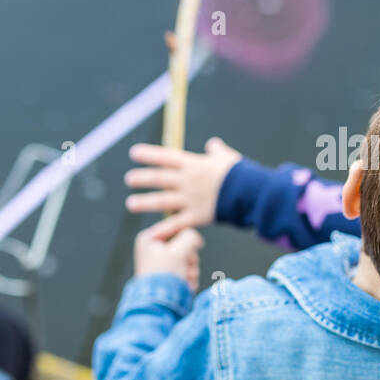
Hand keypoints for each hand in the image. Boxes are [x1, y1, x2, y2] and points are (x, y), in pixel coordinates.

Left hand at [125, 137, 241, 238]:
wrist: (249, 193)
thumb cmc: (240, 174)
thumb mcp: (227, 158)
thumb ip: (217, 151)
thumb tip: (213, 144)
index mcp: (193, 165)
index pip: (166, 157)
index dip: (149, 154)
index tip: (134, 153)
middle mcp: (188, 181)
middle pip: (160, 179)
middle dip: (143, 178)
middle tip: (130, 180)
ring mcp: (190, 199)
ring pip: (163, 201)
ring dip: (145, 202)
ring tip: (131, 204)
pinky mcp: (196, 216)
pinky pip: (177, 225)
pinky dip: (163, 230)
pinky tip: (151, 235)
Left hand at [133, 226, 203, 288]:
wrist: (159, 304)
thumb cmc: (164, 275)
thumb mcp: (179, 249)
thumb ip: (190, 237)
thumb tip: (196, 240)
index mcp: (149, 239)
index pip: (175, 227)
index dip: (187, 236)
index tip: (193, 246)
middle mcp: (153, 250)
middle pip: (183, 244)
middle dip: (190, 257)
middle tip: (186, 266)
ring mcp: (161, 264)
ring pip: (187, 258)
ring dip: (191, 269)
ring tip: (186, 278)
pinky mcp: (168, 276)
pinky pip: (185, 270)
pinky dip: (189, 277)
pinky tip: (186, 284)